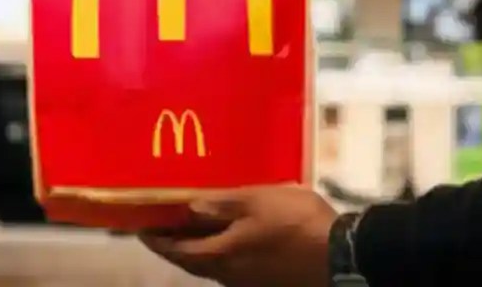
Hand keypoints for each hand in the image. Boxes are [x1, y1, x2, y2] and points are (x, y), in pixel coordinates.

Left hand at [140, 186, 337, 286]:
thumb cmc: (296, 223)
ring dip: (200, 249)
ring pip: (214, 267)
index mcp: (221, 256)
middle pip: (193, 263)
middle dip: (175, 246)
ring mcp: (249, 282)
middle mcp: (229, 276)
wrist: (342, 255)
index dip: (156, 240)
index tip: (140, 228)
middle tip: (163, 227)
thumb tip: (190, 208)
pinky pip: (233, 268)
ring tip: (195, 228)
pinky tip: (231, 237)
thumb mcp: (257, 201)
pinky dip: (223, 253)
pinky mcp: (267, 282)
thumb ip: (222, 205)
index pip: (176, 252)